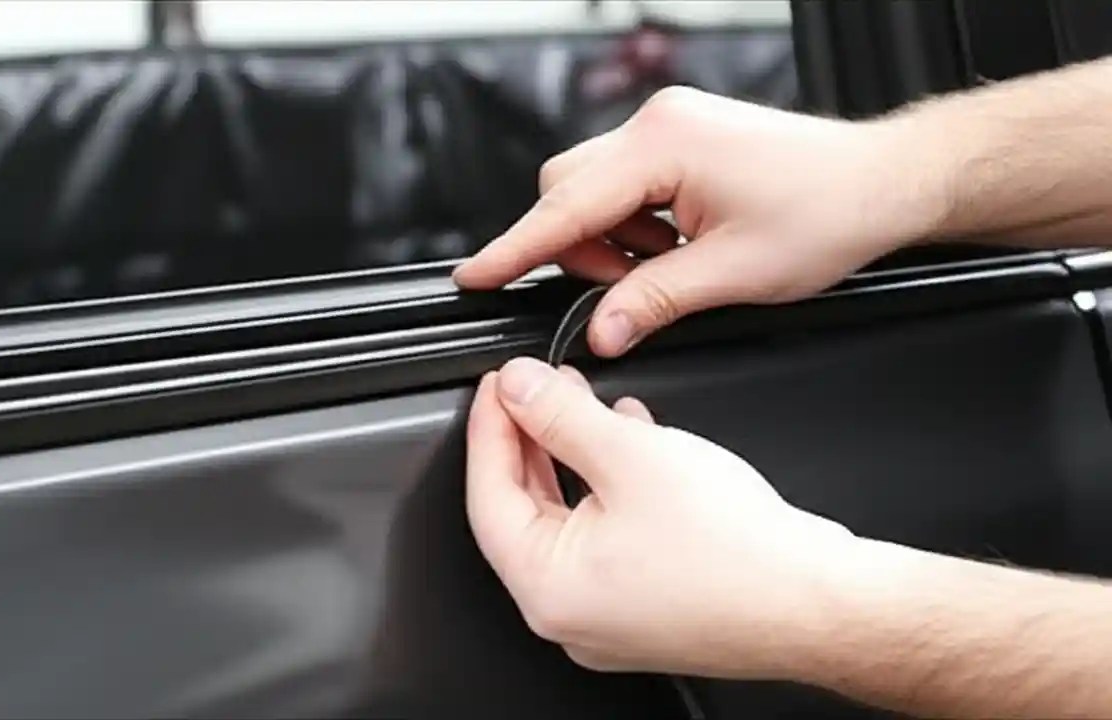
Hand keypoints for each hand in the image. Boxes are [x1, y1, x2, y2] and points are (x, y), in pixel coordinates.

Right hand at [453, 87, 940, 356]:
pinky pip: (629, 187)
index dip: (516, 248)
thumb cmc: (828, 212)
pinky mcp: (684, 141)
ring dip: (615, 241)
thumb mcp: (732, 274)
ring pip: (597, 191)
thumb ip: (652, 302)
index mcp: (664, 145)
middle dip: (580, 249)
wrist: (885, 182)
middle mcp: (659, 124)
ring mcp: (671, 128)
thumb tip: (601, 329)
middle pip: (569, 190)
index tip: (476, 275)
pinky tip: (677, 250)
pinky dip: (638, 228)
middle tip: (623, 292)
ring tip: (669, 269)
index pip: (565, 206)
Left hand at [465, 357, 859, 678]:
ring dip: (571, 455)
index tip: (498, 384)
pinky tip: (630, 443)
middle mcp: (568, 614)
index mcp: (547, 588)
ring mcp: (609, 617)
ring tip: (579, 403)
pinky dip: (607, 486)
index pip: (487, 495)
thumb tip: (518, 387)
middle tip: (532, 387)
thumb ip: (561, 415)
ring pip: (569, 520)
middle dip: (531, 438)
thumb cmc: (739, 553)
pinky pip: (606, 538)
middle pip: (524, 509)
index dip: (490, 428)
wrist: (821, 604)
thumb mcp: (631, 456)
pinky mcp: (647, 607)